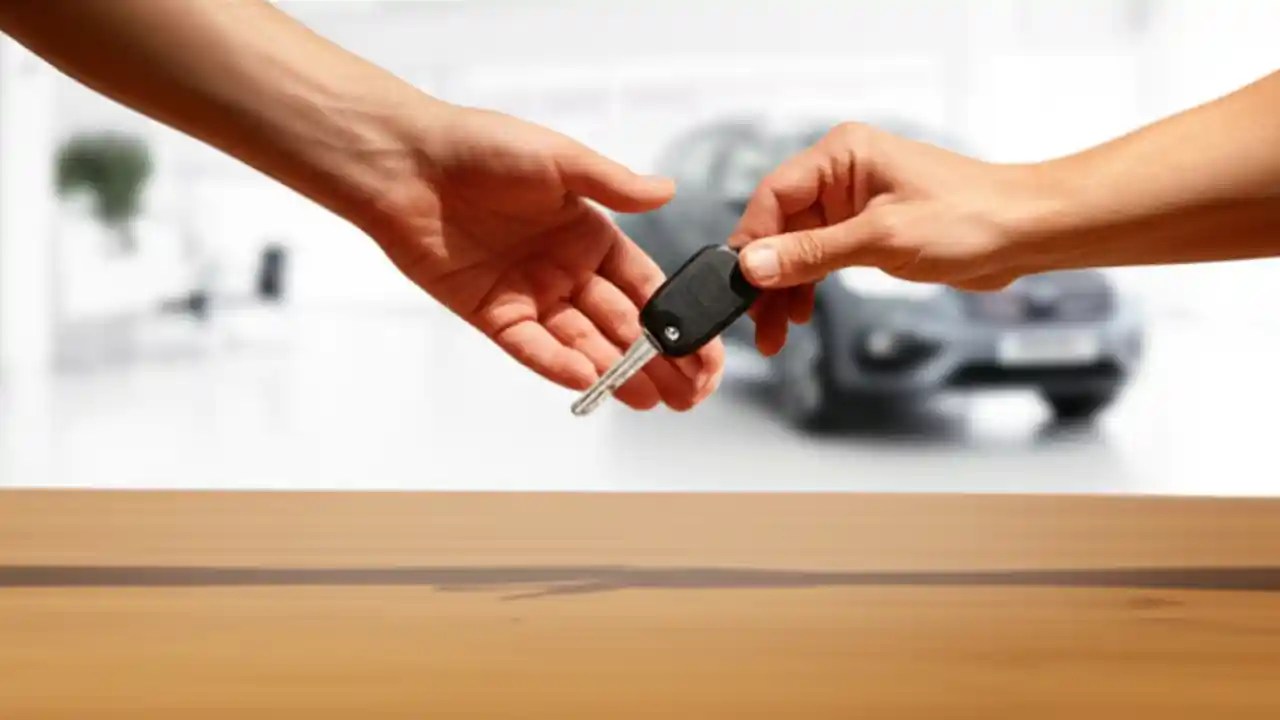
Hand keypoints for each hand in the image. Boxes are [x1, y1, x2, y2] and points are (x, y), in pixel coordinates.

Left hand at [366, 102, 723, 410]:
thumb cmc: (478, 147)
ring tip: (652, 400)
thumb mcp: (559, 159)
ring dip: (617, 371)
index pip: (645, 286)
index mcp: (590, 234)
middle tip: (688, 392)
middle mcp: (565, 269)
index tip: (703, 348)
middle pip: (622, 324)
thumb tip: (668, 190)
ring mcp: (530, 295)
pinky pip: (532, 347)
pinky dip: (559, 364)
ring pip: (583, 343)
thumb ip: (614, 185)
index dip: (677, 319)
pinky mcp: (491, 313)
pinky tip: (589, 380)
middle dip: (657, 359)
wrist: (405, 164)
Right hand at [727, 122, 1055, 355]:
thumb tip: (753, 263)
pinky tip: (800, 313)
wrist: (1027, 232)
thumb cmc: (971, 217)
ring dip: (784, 289)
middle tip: (754, 319)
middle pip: (780, 226)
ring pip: (797, 247)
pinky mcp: (868, 230)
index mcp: (842, 154)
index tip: (738, 282)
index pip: (774, 195)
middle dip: (766, 275)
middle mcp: (843, 174)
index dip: (751, 241)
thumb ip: (812, 253)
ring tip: (774, 332)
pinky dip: (808, 286)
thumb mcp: (881, 239)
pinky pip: (822, 258)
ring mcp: (855, 203)